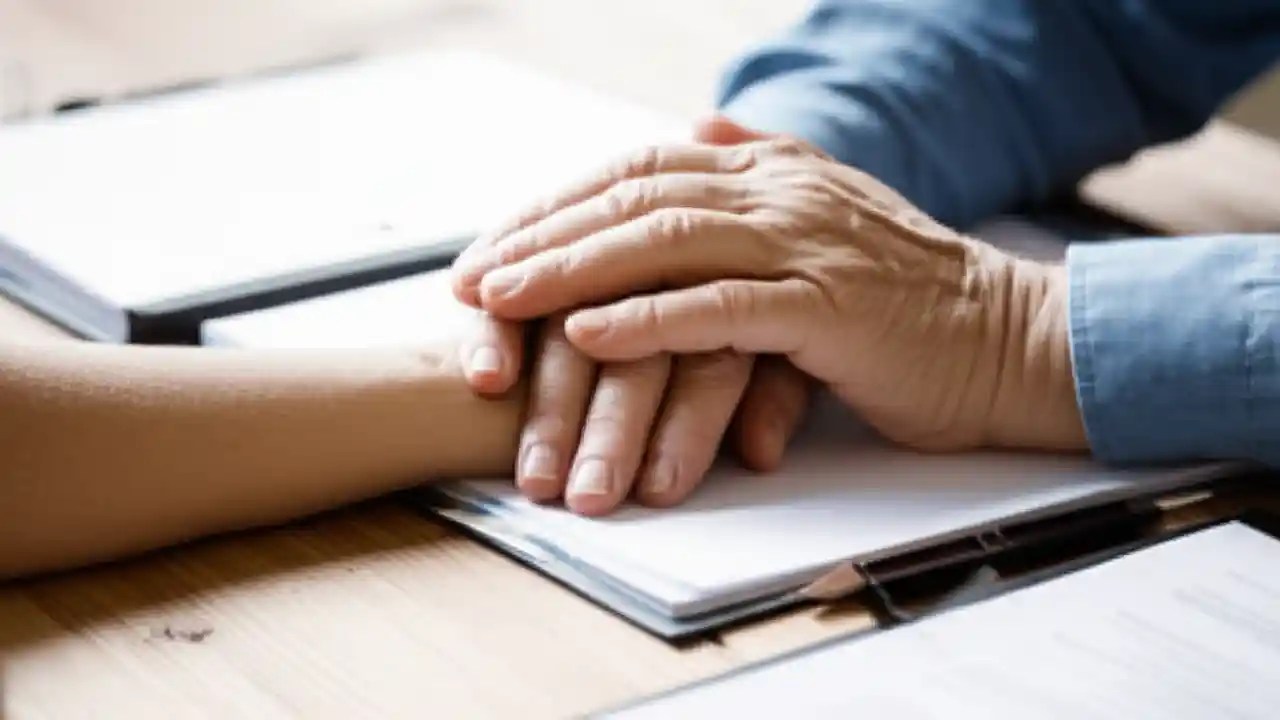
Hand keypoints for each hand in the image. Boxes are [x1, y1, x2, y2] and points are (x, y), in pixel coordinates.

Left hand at [453, 118, 1085, 451]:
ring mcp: (806, 245)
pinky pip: (720, 309)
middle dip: (540, 237)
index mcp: (773, 170)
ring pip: (665, 242)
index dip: (556, 205)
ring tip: (499, 302)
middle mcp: (781, 192)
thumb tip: (696, 130)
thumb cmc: (910, 302)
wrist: (1012, 342)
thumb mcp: (829, 216)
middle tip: (467, 281)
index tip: (491, 247)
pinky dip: (647, 320)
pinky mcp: (828, 309)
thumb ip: (760, 171)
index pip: (638, 171)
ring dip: (570, 271)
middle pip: (634, 199)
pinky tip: (586, 333)